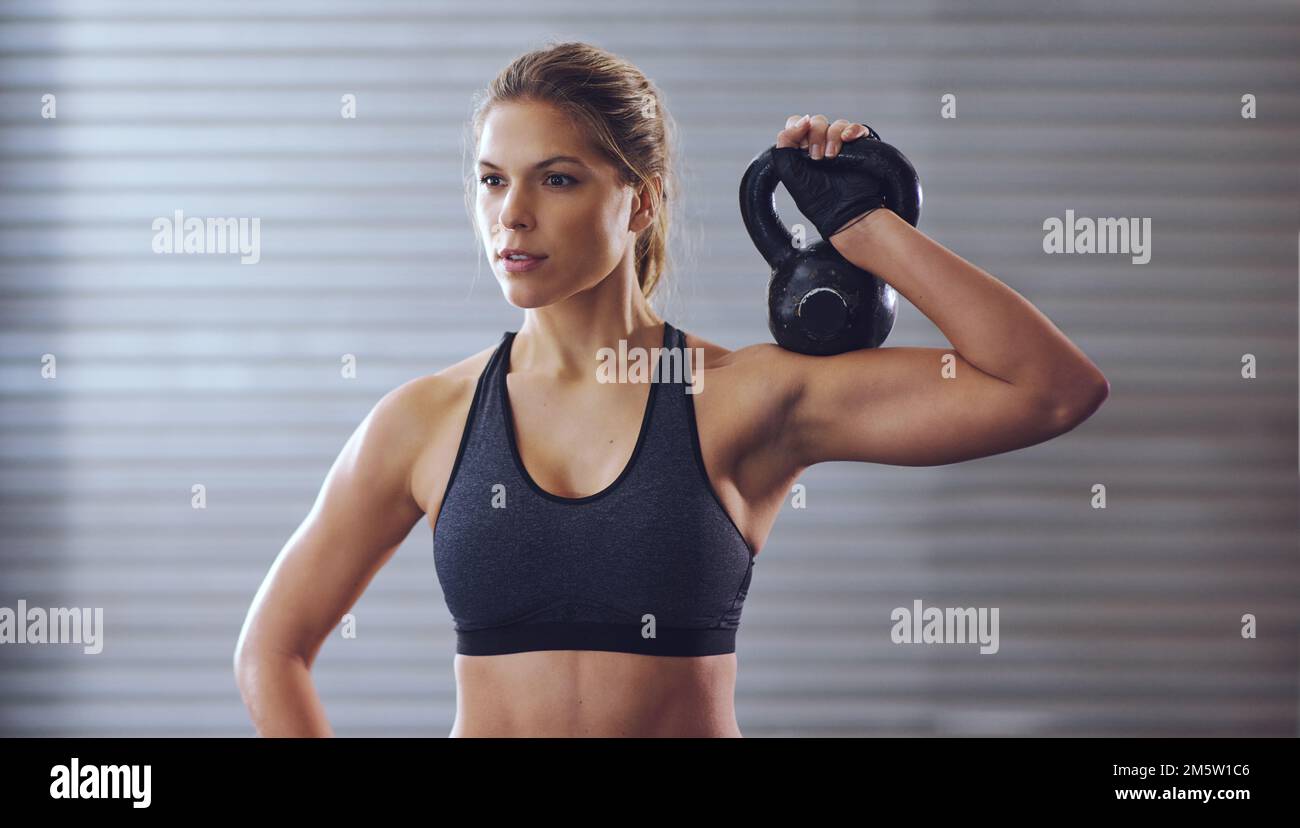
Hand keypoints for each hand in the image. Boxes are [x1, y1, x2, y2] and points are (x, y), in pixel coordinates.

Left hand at [772, 114, 884, 239]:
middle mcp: (821, 145)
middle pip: (817, 121)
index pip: (797, 123)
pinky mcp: (861, 147)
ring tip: (831, 157)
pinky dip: (852, 129)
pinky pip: (857, 128)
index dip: (798, 130)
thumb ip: (785, 142)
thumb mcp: (788, 170)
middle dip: (815, 136)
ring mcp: (842, 146)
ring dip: (832, 137)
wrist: (843, 212)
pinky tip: (848, 139)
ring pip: (836, 124)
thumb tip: (804, 119)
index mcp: (802, 150)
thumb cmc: (816, 198)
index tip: (801, 149)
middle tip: (816, 158)